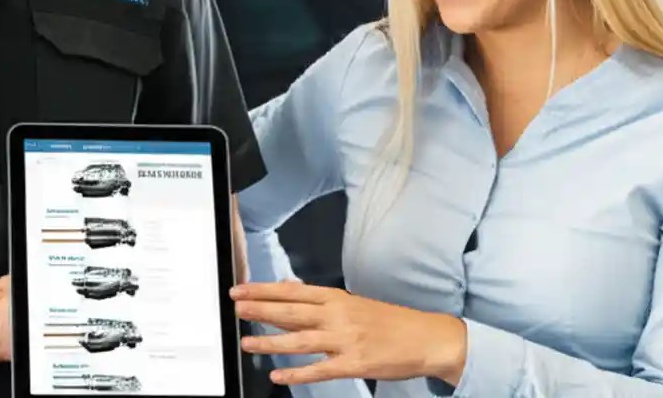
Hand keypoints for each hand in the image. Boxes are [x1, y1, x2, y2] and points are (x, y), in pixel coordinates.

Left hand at [231, 282, 466, 385]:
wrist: (426, 338)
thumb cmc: (390, 322)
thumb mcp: (352, 302)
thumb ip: (318, 300)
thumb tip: (286, 288)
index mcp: (337, 298)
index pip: (293, 291)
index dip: (264, 290)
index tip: (241, 289)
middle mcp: (339, 316)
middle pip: (292, 312)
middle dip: (260, 310)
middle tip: (237, 308)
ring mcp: (346, 340)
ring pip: (300, 341)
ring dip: (271, 342)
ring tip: (248, 342)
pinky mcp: (355, 364)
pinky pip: (320, 370)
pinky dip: (297, 373)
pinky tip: (279, 375)